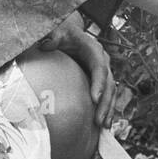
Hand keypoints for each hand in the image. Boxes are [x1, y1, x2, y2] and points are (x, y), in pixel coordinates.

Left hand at [35, 11, 114, 128]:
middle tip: (99, 121)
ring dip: (108, 109)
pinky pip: (107, 96)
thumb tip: (46, 43)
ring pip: (111, 92)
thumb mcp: (56, 32)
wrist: (67, 34)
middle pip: (109, 83)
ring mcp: (103, 71)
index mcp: (94, 49)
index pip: (99, 67)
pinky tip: (104, 125)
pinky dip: (107, 109)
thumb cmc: (61, 34)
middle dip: (105, 103)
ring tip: (104, 126)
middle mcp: (102, 60)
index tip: (94, 98)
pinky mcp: (99, 80)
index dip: (99, 83)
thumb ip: (52, 37)